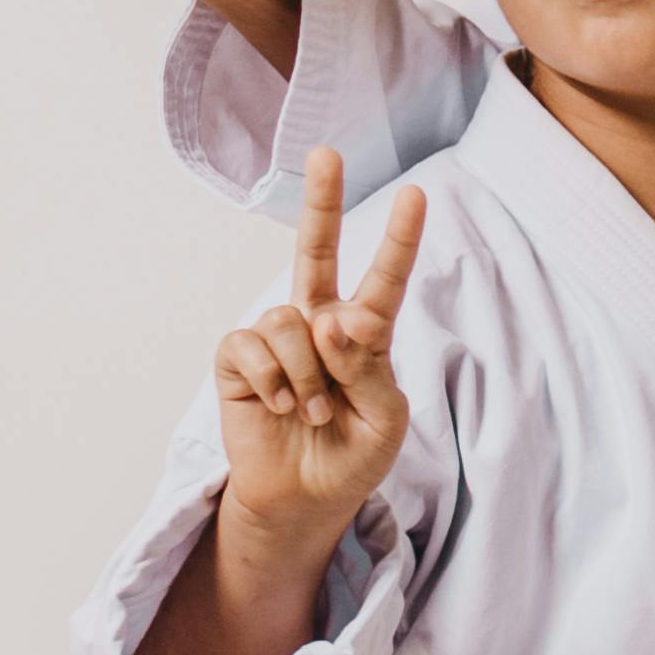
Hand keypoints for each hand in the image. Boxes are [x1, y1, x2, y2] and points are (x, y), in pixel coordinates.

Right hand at [132, 148, 424, 654]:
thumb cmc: (352, 457)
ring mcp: (275, 338)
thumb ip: (367, 366)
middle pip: (315, 252)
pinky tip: (280, 407)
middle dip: (320, 202)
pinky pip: (253, 347)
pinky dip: (274, 381)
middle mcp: (317, 324)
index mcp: (364, 334)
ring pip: (290, 322)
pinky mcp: (238, 359)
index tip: (416, 194)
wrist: (304, 500)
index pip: (383, 279)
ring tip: (312, 412)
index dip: (398, 239)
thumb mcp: (383, 418)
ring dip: (308, 375)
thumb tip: (330, 318)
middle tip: (326, 154)